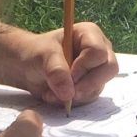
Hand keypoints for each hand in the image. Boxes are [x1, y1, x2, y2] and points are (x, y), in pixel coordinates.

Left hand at [0, 20, 117, 107]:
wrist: (27, 68)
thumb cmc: (36, 53)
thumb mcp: (43, 55)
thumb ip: (56, 69)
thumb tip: (69, 93)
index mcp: (90, 34)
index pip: (98, 53)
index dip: (84, 67)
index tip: (68, 75)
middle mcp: (99, 51)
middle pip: (109, 69)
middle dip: (87, 84)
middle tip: (67, 92)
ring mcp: (97, 70)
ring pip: (100, 86)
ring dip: (75, 95)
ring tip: (52, 93)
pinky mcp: (92, 86)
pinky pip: (90, 97)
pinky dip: (73, 101)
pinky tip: (56, 97)